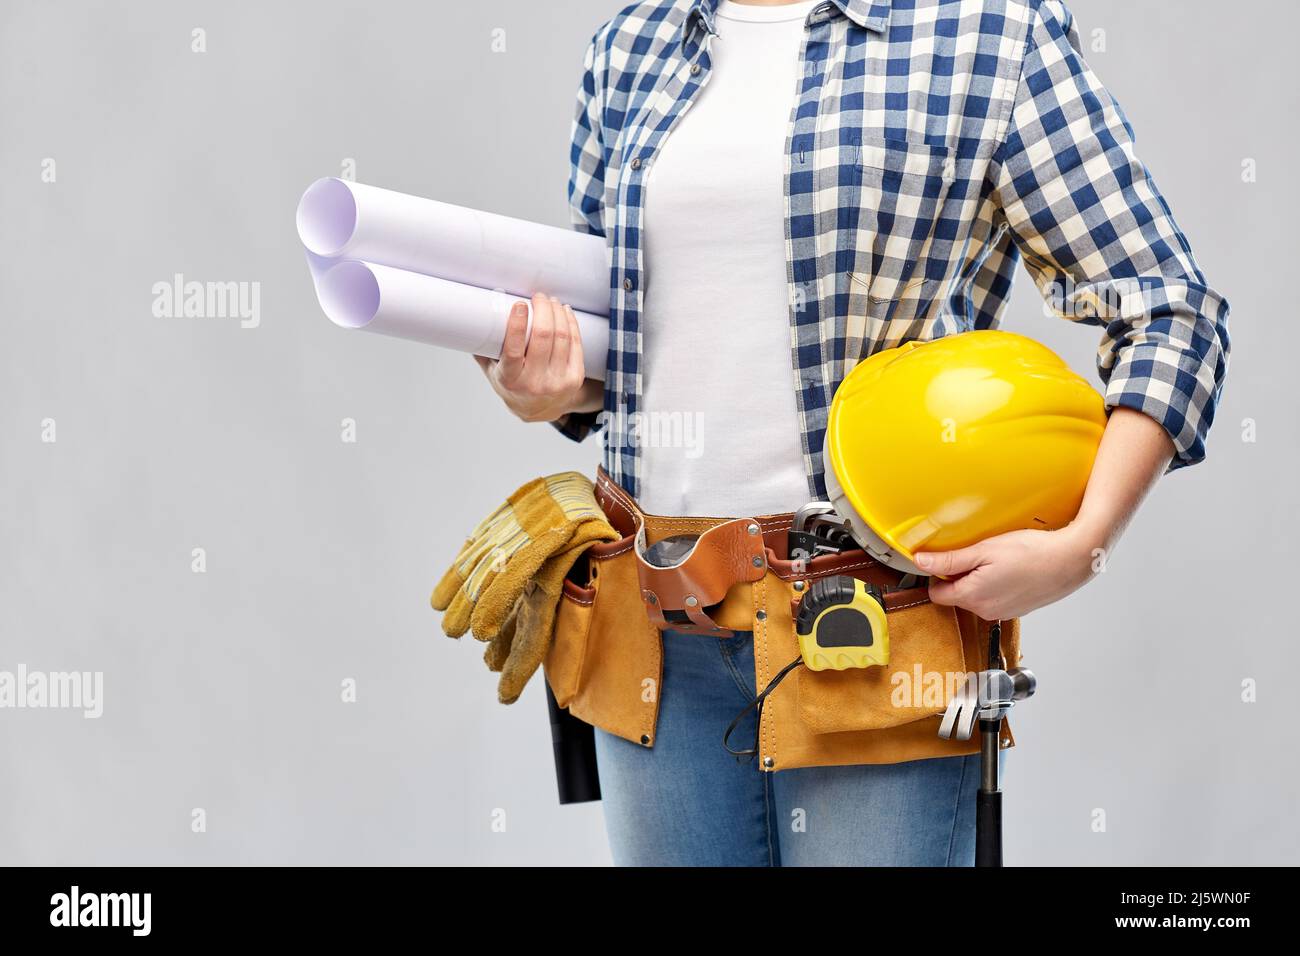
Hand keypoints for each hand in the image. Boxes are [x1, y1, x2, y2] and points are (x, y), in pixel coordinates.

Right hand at [475, 293, 600, 422]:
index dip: (517, 324)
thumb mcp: (492, 372)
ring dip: (557, 313)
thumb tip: (468, 317)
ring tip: (551, 301)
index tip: (519, 304)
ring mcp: (557, 382)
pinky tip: (565, 312)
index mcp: (511, 379)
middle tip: (538, 296)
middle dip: (542, 310)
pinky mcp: (574, 378)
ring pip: (562, 337)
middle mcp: (535, 383)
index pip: (514, 349)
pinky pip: (576, 344)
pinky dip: (571, 323)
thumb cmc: (512, 385)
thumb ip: (483, 348)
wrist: (538, 410)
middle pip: (543, 337)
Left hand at [915, 526, 1100, 619]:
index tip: (947, 559)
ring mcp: (1002, 612)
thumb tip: (921, 562)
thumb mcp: (984, 550)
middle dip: (959, 576)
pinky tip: (1008, 570)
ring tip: (996, 561)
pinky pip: (993, 598)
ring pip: (975, 597)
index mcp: (973, 597)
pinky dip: (994, 585)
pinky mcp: (1015, 609)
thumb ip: (949, 559)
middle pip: (955, 595)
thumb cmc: (1032, 553)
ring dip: (977, 580)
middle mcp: (985, 611)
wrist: (1070, 561)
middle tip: (977, 555)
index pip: (936, 594)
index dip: (938, 574)